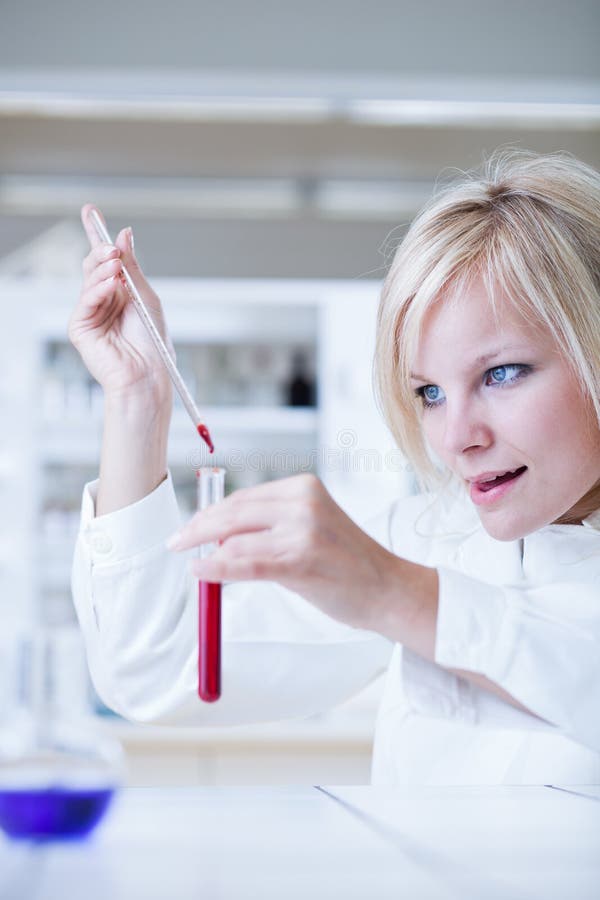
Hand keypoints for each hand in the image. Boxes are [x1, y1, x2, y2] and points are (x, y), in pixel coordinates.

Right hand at [68, 204, 172, 401]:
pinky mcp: (80, 328)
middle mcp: (103, 300)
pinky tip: (111, 287)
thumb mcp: (146, 296)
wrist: (148, 373)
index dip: (97, 234)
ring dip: (103, 271)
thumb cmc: (152, 341)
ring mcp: (90, 313)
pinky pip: (86, 301)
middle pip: (95, 265)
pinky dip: (99, 291)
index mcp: (120, 292)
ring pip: (89, 280)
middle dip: (102, 252)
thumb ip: (133, 267)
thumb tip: (124, 233)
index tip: (91, 210)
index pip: (105, 259)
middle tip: (113, 249)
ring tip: (116, 266)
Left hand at [166, 473, 400, 630]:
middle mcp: (302, 502)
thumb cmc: (346, 563)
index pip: (243, 497)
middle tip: (176, 543)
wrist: (388, 588)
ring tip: (194, 564)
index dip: (210, 513)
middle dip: (198, 529)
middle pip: (233, 513)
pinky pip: (246, 564)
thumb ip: (269, 526)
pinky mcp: (301, 561)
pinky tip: (200, 571)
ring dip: (206, 553)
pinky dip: (217, 569)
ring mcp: (303, 531)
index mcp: (303, 488)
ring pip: (235, 540)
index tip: (190, 527)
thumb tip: (217, 537)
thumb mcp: (310, 528)